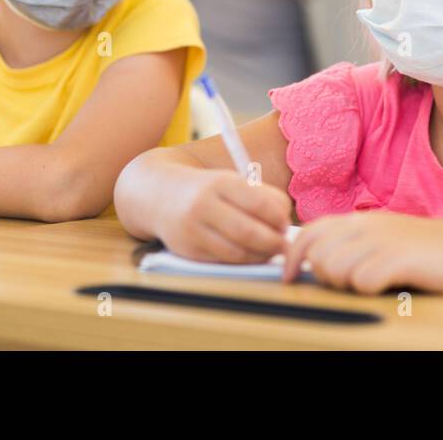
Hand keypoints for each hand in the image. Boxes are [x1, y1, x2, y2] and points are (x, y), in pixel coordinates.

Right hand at [155, 167, 292, 263]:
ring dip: (261, 255)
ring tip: (270, 250)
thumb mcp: (228, 181)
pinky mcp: (188, 251)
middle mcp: (204, 205)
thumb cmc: (205, 189)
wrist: (157, 195)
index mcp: (219, 182)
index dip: (279, 217)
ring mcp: (194, 230)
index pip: (259, 203)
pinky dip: (244, 261)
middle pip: (249, 231)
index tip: (285, 222)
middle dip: (273, 241)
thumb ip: (258, 197)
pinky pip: (224, 261)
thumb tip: (283, 221)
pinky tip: (252, 255)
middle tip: (283, 244)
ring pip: (237, 251)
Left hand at [282, 210, 442, 292]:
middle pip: (317, 257)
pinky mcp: (397, 259)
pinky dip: (371, 289)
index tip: (289, 277)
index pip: (308, 233)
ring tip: (373, 281)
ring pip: (333, 270)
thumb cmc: (424, 247)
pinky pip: (362, 282)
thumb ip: (351, 242)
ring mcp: (380, 241)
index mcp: (357, 219)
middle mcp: (364, 226)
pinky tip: (389, 283)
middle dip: (325, 277)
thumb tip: (316, 261)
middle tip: (351, 282)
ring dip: (348, 284)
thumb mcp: (381, 235)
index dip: (292, 258)